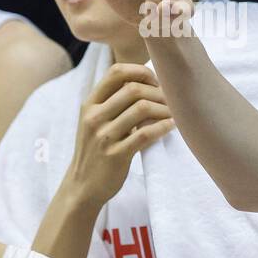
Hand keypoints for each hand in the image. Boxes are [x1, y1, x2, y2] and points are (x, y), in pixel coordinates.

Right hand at [67, 63, 175, 205]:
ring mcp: (104, 136)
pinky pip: (145, 134)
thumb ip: (113, 102)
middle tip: (171, 100)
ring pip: (141, 109)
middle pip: (133, 89)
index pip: (116, 72)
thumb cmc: (96, 149)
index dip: (141, 72)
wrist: (83, 186)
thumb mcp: (96, 121)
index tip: (156, 82)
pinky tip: (171, 126)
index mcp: (90, 104)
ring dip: (164, 109)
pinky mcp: (116, 155)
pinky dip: (163, 127)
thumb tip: (147, 82)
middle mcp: (94, 117)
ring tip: (174, 113)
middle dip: (158, 92)